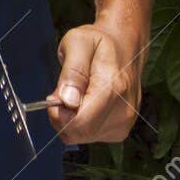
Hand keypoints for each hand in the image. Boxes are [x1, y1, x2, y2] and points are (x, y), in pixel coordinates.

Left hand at [47, 23, 141, 143]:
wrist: (123, 48)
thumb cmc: (98, 43)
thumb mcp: (78, 42)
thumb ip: (73, 71)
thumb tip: (68, 101)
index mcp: (112, 88)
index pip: (79, 123)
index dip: (59, 114)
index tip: (55, 96)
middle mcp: (123, 110)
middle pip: (79, 133)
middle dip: (63, 116)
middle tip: (65, 92)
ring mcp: (124, 123)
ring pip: (82, 136)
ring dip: (72, 119)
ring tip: (77, 94)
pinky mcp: (121, 130)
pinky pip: (90, 136)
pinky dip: (82, 122)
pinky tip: (87, 103)